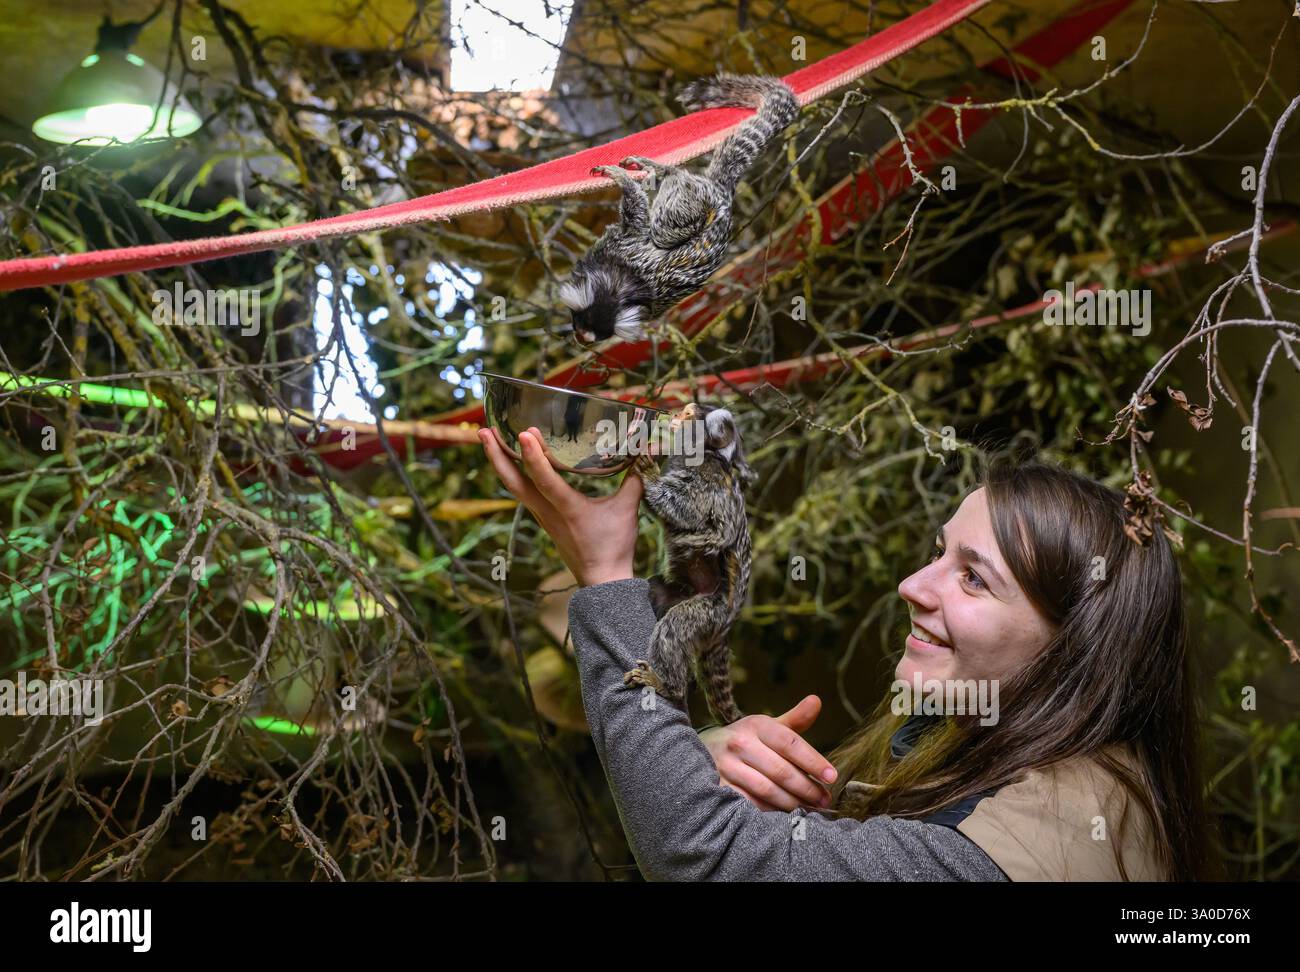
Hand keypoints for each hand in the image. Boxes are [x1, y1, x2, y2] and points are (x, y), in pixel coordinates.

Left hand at [478, 426, 643, 586]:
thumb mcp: (626, 511)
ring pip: (514, 487)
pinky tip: (512, 463)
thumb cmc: (613, 547)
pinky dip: (513, 474)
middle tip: (483, 431)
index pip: (545, 481)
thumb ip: (634, 480)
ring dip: (500, 462)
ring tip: (489, 438)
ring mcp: (542, 516)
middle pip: (513, 482)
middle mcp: (548, 512)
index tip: (524, 434)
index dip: (533, 457)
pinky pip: (523, 493)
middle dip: (497, 455)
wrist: (602, 580)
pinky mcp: (544, 519)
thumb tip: (644, 453)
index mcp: (567, 509)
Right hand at [699, 695, 838, 811]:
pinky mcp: (720, 786)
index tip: (832, 776)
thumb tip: (816, 701)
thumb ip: (795, 720)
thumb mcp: (768, 726)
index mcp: (757, 725)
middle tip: (824, 799)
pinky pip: (751, 802)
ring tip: (809, 807)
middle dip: (807, 788)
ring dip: (792, 801)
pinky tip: (784, 813)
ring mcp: (728, 766)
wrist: (706, 749)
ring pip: (767, 789)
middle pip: (781, 770)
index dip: (813, 761)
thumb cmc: (748, 739)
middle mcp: (740, 743)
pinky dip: (771, 810)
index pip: (790, 743)